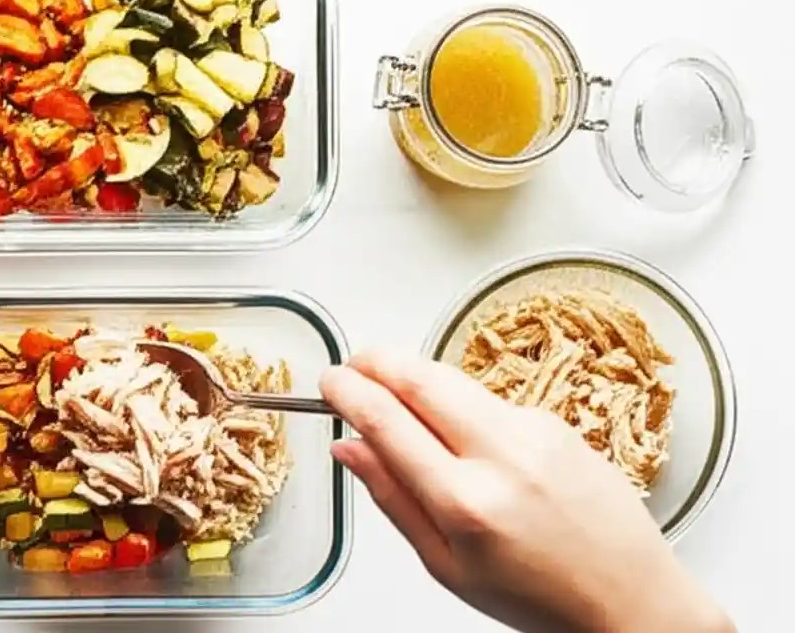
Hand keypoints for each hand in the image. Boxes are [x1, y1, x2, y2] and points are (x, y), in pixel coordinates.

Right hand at [320, 349, 733, 632]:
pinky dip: (458, 402)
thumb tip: (348, 448)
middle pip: (420, 377)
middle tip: (350, 368)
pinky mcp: (557, 420)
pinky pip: (489, 398)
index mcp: (465, 502)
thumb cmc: (538, 598)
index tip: (329, 383)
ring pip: (454, 380)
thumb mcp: (446, 566)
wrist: (630, 599)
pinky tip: (456, 432)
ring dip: (414, 378)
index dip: (348, 391)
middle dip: (375, 361)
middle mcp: (503, 455)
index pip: (387, 420)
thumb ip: (392, 499)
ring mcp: (536, 430)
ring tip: (393, 399)